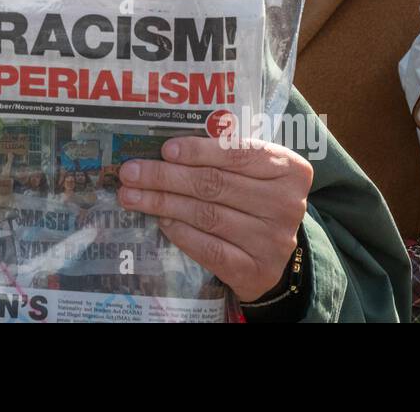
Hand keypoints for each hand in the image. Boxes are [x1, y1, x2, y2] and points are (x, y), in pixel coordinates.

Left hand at [119, 137, 311, 302]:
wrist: (273, 255)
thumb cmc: (254, 199)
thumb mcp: (252, 172)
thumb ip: (223, 155)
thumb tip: (164, 149)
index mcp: (289, 169)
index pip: (238, 154)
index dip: (198, 151)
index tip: (164, 149)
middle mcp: (286, 204)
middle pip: (215, 184)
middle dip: (166, 176)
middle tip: (131, 172)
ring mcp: (274, 240)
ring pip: (207, 215)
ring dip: (163, 203)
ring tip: (132, 196)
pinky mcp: (257, 270)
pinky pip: (210, 249)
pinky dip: (181, 233)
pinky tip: (161, 222)